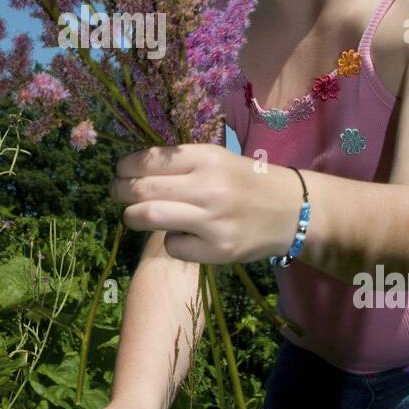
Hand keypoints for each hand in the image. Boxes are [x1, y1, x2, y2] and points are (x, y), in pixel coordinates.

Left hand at [109, 144, 302, 264]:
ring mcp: (212, 221)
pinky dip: (170, 239)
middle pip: (141, 189)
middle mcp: (208, 187)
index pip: (149, 159)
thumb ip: (181, 163)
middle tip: (116, 192)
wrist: (292, 210)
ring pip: (148, 217)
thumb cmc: (247, 182)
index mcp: (206, 158)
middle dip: (119, 191)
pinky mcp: (217, 250)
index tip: (120, 171)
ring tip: (132, 215)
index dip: (125, 166)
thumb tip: (132, 168)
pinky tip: (181, 234)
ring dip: (131, 216)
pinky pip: (173, 245)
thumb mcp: (217, 159)